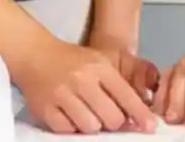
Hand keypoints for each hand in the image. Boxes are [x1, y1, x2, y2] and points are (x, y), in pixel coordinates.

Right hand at [11, 37, 158, 134]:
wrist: (35, 54)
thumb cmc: (72, 60)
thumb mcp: (101, 62)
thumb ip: (119, 85)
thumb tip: (136, 114)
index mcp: (100, 68)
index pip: (126, 96)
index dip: (141, 114)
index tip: (149, 126)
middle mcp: (82, 81)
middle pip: (111, 118)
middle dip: (115, 122)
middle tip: (110, 117)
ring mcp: (62, 95)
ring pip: (90, 127)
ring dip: (93, 125)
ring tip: (88, 113)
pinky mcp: (45, 109)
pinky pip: (67, 130)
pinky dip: (72, 127)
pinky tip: (71, 115)